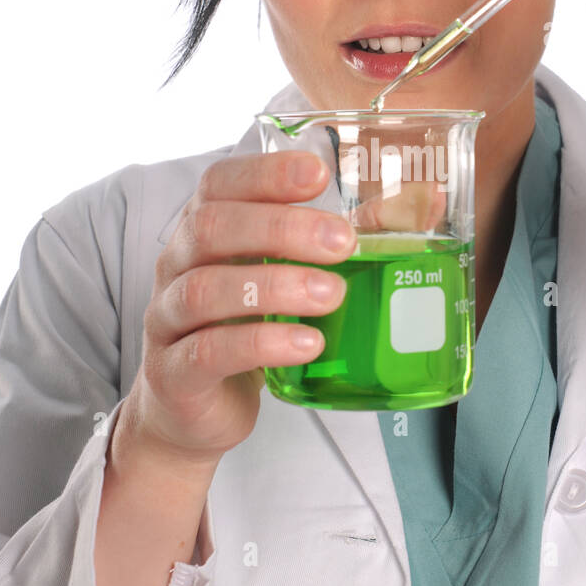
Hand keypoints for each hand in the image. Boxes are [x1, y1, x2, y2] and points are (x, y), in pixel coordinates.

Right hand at [123, 152, 354, 462]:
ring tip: (331, 295)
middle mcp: (176, 267)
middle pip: (212, 228)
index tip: (319, 174)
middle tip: (341, 242)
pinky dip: (261, 344)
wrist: (190, 412)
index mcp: (202, 233)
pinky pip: (209, 351)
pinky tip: (305, 342)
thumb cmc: (242, 331)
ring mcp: (168, 320)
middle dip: (280, 228)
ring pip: (206, 289)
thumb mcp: (282, 279)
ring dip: (275, 286)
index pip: (219, 184)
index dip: (265, 173)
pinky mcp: (174, 374)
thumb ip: (333, 244)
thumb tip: (417, 206)